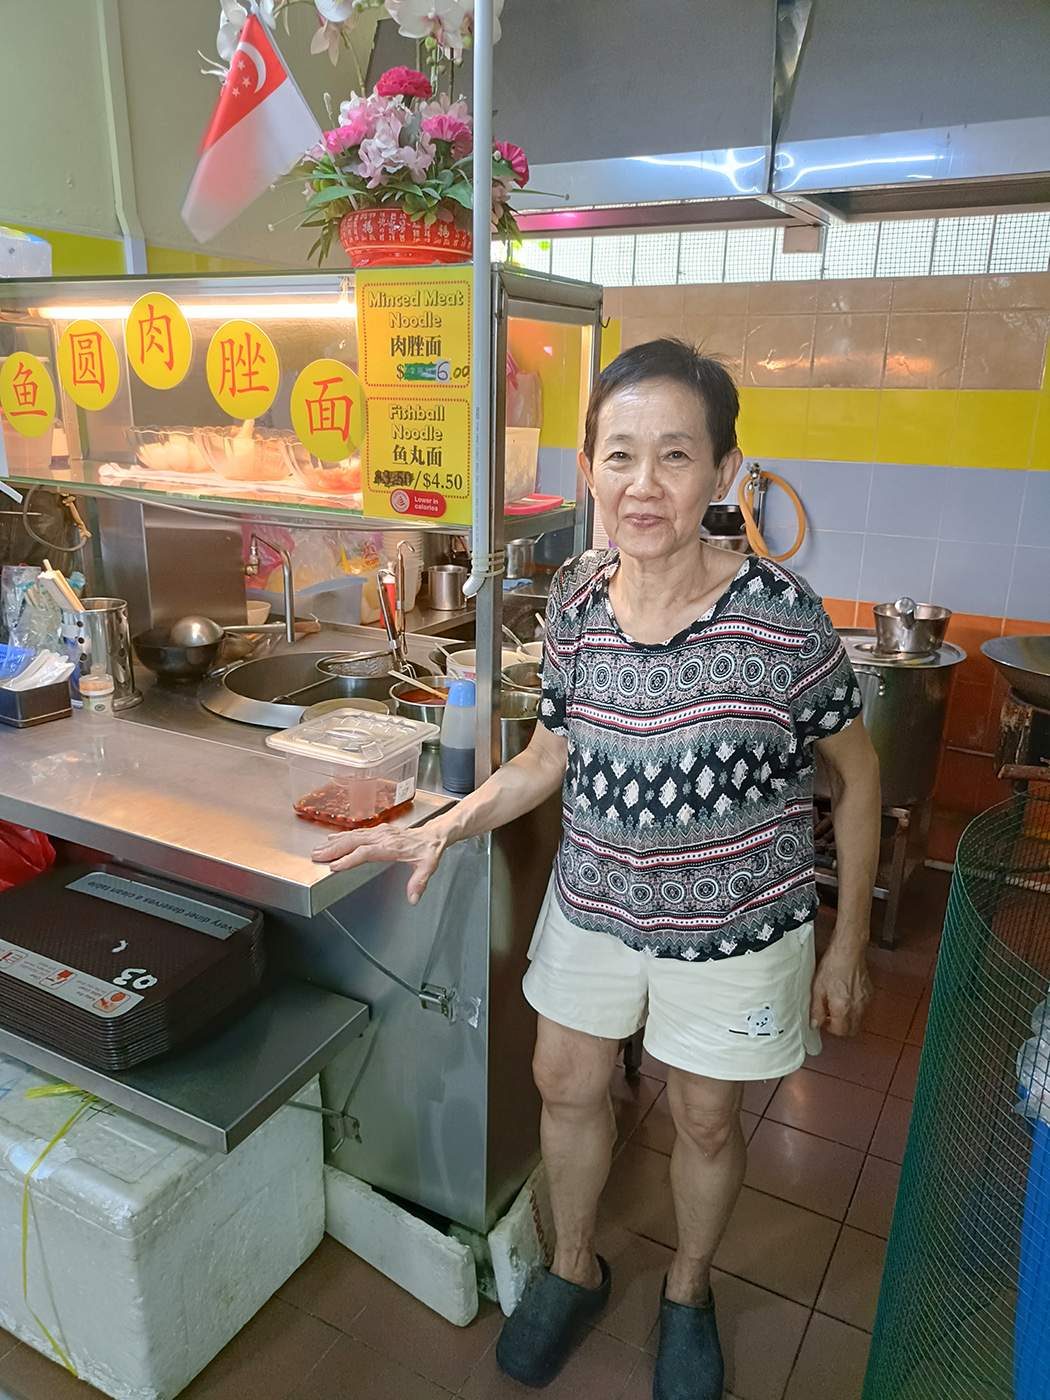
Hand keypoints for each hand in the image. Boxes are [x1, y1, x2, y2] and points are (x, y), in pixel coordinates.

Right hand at [311, 823, 447, 904]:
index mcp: (393, 847)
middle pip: (354, 841)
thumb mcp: (428, 866)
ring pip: (353, 835)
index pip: (367, 852)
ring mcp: (379, 832)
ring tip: (318, 849)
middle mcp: (383, 837)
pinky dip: (341, 836)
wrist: (433, 834)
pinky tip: (331, 839)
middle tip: (317, 856)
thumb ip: (419, 882)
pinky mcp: (377, 831)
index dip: (350, 859)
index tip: (336, 865)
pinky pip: (356, 832)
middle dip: (334, 849)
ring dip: (334, 842)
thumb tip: (413, 898)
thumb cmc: (429, 850)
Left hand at [809, 942, 871, 1037]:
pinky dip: (854, 1006)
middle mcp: (857, 1008)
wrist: (848, 951)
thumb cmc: (832, 966)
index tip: (824, 1019)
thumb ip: (816, 1010)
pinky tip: (845, 994)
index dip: (830, 1028)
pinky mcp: (869, 993)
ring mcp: (865, 1001)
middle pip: (851, 1030)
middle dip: (840, 1026)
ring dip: (847, 1017)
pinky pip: (862, 1007)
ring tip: (836, 1001)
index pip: (840, 1032)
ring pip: (858, 1019)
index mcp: (843, 1008)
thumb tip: (814, 1024)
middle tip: (830, 1014)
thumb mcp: (817, 989)